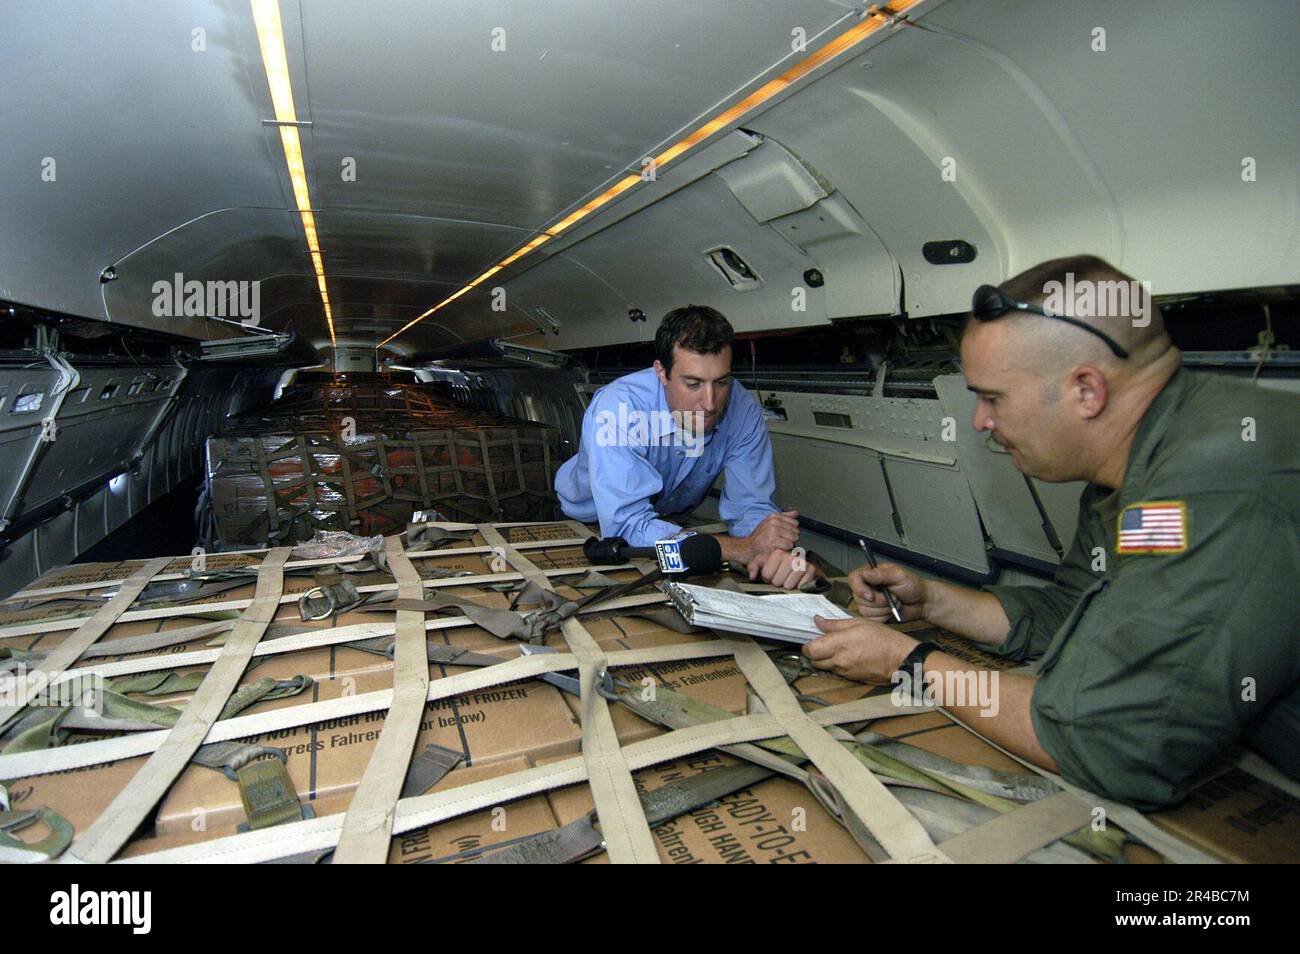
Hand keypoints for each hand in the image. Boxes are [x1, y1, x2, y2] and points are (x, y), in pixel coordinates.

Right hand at [744, 511, 799, 562]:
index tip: (786, 533)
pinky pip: (789, 544)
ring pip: (794, 538)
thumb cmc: (761, 537)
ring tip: (782, 544)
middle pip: (796, 530)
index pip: (795, 522)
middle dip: (793, 537)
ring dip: (790, 543)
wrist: (749, 547)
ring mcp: (773, 531)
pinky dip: (787, 548)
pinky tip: (781, 548)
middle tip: (784, 540)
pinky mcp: (773, 540)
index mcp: (774, 517)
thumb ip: (785, 517)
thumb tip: (795, 513)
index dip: (792, 530)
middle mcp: (774, 522)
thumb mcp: (770, 523)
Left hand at [746, 549, 816, 589]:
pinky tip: (797, 580)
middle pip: (777, 582)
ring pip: (788, 586)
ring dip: (787, 585)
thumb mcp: (763, 561)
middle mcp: (791, 556)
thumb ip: (754, 566)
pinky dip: (798, 586)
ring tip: (788, 578)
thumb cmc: (779, 563)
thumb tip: (752, 575)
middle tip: (781, 576)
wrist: (797, 562)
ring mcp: (802, 563)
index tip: (772, 573)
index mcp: (778, 553)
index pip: (767, 575)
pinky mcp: (811, 570)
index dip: (768, 578)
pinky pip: (800, 586)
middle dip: (777, 582)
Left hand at [802, 615, 917, 683]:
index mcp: (838, 645)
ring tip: (835, 649)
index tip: (811, 639)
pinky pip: (837, 672)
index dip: (807, 646)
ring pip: (824, 668)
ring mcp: (845, 672)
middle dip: (814, 653)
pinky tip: (846, 657)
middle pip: (814, 661)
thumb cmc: (882, 637)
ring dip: (825, 660)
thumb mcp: (858, 623)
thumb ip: (834, 624)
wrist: (900, 658)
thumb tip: (817, 620)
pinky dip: (836, 666)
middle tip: (821, 644)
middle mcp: (838, 661)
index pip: (810, 650)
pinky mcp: (851, 679)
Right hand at [847, 561, 927, 621]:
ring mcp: (869, 603)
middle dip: (879, 601)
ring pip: (865, 611)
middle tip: (893, 596)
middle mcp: (867, 588)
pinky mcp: (874, 615)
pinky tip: (891, 612)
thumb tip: (866, 574)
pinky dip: (884, 617)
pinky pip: (872, 620)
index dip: (859, 588)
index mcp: (870, 575)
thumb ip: (881, 574)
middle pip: (859, 598)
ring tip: (894, 603)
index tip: (871, 595)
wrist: (921, 602)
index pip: (854, 579)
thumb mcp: (899, 575)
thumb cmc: (912, 585)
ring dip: (883, 609)